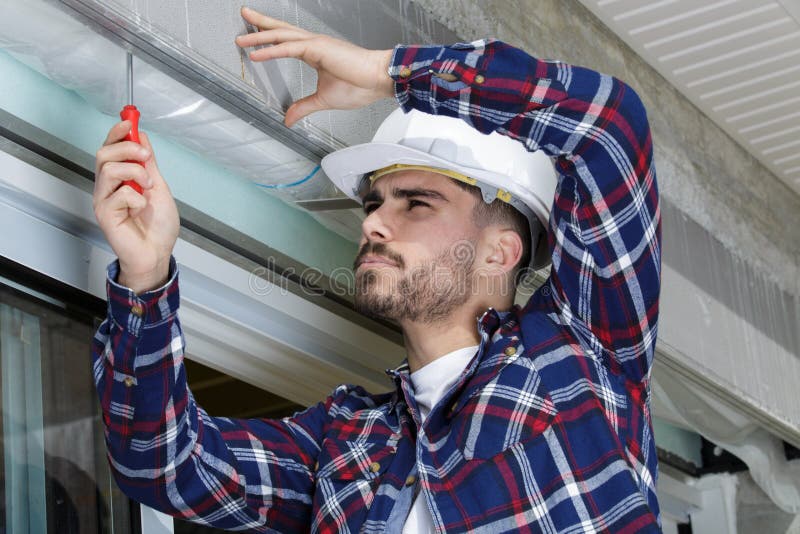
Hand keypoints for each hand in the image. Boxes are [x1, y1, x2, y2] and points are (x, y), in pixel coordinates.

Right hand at [93, 122, 179, 293]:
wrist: (158, 252)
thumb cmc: (157, 226)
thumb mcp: (158, 186)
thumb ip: (147, 163)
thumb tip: (140, 135)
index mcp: (120, 178)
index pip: (111, 148)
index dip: (117, 132)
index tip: (129, 122)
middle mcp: (108, 186)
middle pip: (103, 154)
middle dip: (127, 148)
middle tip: (145, 156)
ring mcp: (104, 200)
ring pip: (108, 169)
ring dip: (135, 173)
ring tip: (148, 187)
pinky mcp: (104, 214)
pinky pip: (117, 194)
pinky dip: (135, 198)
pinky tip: (140, 208)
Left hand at [235, 6, 394, 126]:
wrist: (380, 79)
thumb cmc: (360, 86)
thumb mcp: (323, 100)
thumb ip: (303, 107)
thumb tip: (288, 118)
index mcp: (316, 52)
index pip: (287, 41)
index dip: (270, 38)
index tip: (256, 37)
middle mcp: (314, 43)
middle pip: (281, 30)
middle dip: (261, 25)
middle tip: (243, 17)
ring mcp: (316, 43)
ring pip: (282, 35)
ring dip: (260, 35)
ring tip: (241, 37)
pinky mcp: (319, 49)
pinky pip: (289, 48)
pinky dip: (271, 50)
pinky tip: (256, 53)